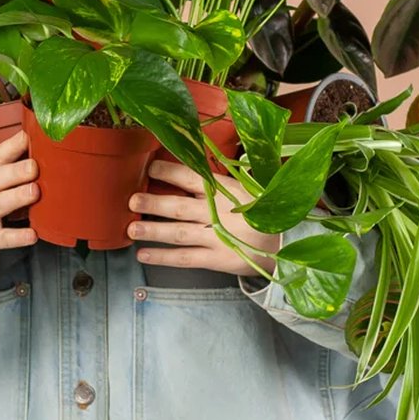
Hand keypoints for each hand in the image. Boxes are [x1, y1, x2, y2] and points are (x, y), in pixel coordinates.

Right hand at [0, 130, 38, 269]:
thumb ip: (0, 168)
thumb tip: (32, 149)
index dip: (13, 145)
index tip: (30, 135)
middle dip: (15, 171)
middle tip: (34, 166)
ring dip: (16, 197)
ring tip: (34, 191)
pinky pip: (2, 238)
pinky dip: (17, 237)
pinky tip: (32, 234)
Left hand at [127, 160, 280, 276]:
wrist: (286, 243)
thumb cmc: (259, 213)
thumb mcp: (244, 189)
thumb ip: (217, 181)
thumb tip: (191, 160)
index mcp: (225, 191)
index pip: (194, 177)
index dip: (170, 172)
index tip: (150, 167)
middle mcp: (219, 213)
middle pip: (180, 206)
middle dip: (154, 202)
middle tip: (132, 200)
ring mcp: (217, 237)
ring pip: (179, 233)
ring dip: (153, 230)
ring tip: (132, 228)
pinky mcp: (218, 259)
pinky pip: (186, 258)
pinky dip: (163, 257)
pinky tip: (144, 255)